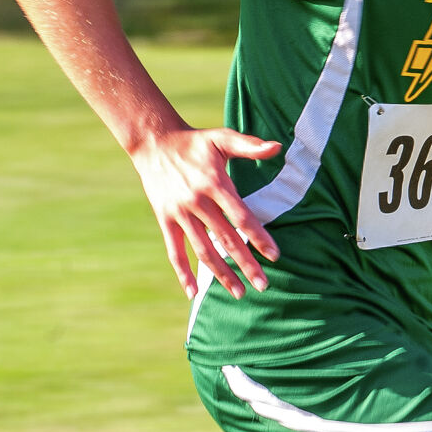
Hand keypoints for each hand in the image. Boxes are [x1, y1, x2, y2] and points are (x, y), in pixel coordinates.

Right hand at [128, 126, 282, 298]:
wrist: (153, 143)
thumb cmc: (195, 142)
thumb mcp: (222, 138)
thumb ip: (250, 145)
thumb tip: (277, 147)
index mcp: (214, 184)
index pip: (242, 216)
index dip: (259, 237)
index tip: (275, 256)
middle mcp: (197, 202)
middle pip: (225, 238)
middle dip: (246, 264)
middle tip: (264, 285)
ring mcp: (179, 214)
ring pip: (203, 250)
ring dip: (221, 274)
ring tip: (239, 293)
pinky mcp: (165, 220)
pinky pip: (174, 251)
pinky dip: (183, 273)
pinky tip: (193, 293)